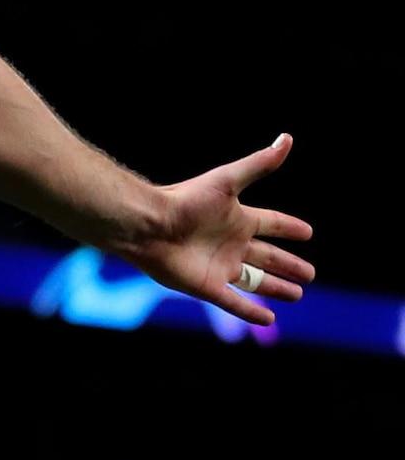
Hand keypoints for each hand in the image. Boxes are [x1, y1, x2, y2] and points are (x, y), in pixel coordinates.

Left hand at [122, 134, 315, 325]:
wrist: (149, 225)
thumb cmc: (186, 200)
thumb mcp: (227, 181)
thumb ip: (258, 165)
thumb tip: (286, 138)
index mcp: (237, 218)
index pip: (271, 222)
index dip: (289, 227)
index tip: (307, 232)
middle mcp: (231, 243)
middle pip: (267, 256)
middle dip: (288, 264)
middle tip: (310, 273)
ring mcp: (220, 266)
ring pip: (256, 281)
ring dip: (276, 287)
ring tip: (298, 294)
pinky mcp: (208, 286)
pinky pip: (235, 303)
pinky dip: (252, 313)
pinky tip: (270, 320)